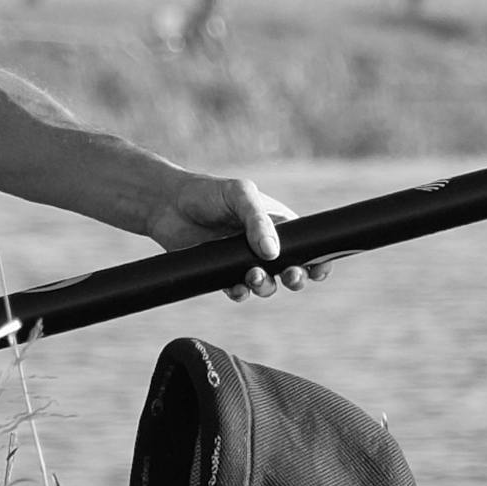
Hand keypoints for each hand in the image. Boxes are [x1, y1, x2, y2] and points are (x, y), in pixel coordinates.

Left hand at [149, 174, 311, 296]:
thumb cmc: (209, 192)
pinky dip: (241, 293)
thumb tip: (273, 254)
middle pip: (292, 270)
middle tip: (290, 275)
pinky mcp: (222, 274)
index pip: (306, 245)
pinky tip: (237, 288)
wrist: (167, 204)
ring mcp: (244, 261)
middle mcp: (264, 245)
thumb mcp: (240, 195)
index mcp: (278, 224)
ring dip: (266, 286)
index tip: (319, 268)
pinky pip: (239, 291)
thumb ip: (258, 221)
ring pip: (267, 284)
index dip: (318, 260)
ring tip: (253, 276)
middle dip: (296, 277)